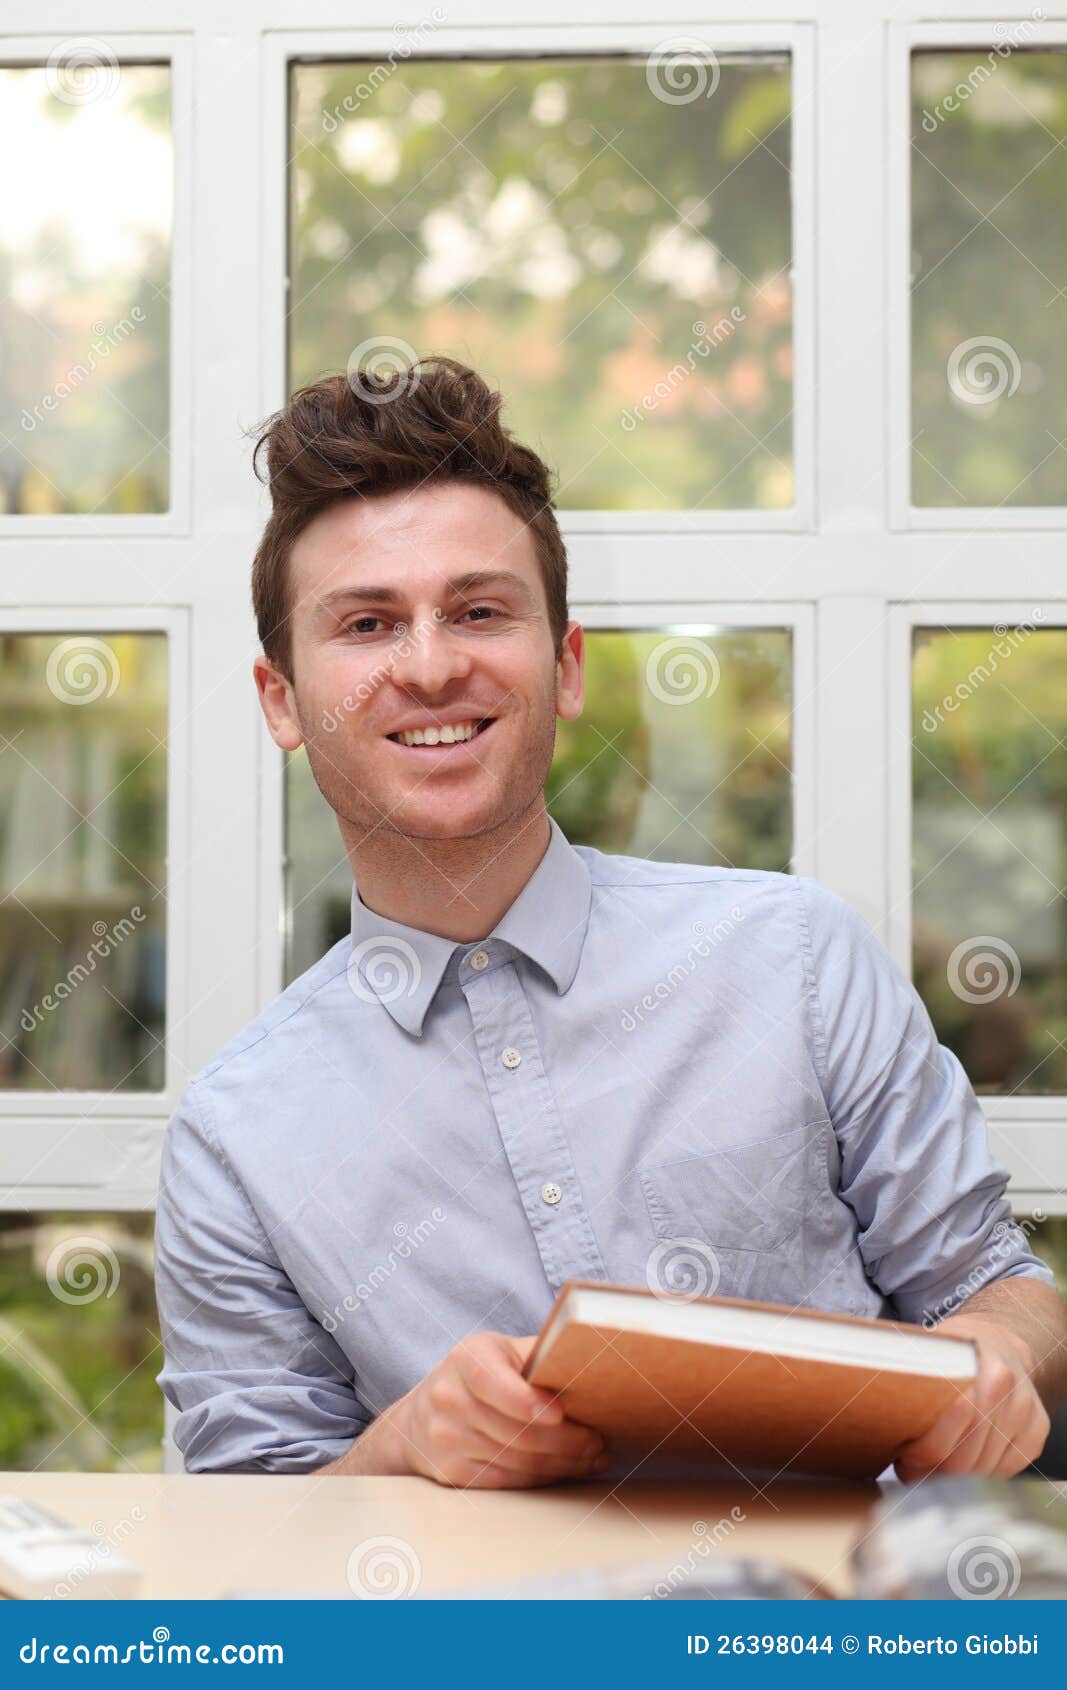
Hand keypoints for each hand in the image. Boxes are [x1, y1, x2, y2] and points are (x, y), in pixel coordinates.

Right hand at [387, 1330, 609, 1488]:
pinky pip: (507, 1481)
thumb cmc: (477, 1376)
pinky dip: (543, 1478)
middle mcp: (449, 1398)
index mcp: (466, 1359)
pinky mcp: (451, 1472)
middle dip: (566, 1441)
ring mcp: (446, 1439)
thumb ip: (538, 1354)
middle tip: (598, 1441)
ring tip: (593, 1457)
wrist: (420, 1417)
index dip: (526, 1401)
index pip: (493, 1381)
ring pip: (516, 1460)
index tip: (560, 1414)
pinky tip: (567, 1470)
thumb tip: (590, 1358)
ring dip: (562, 1463)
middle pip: (515, 1430)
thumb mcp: (500, 1351)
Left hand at [894, 1313, 1049, 1480]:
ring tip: (933, 1465)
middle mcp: (1002, 1384)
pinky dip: (981, 1473)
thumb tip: (877, 1428)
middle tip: (913, 1468)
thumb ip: (904, 1387)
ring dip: (954, 1476)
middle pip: (963, 1456)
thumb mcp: (922, 1357)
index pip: (944, 1428)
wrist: (996, 1343)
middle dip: (933, 1471)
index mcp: (969, 1363)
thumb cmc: (952, 1355)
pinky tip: (965, 1460)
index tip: (903, 1457)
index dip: (920, 1453)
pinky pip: (1005, 1469)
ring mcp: (1024, 1407)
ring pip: (983, 1468)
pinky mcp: (1037, 1428)